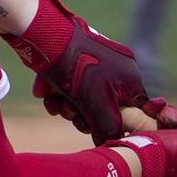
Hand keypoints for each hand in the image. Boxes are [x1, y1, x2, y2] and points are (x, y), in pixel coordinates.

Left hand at [3, 0, 146, 142]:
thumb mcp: (97, 105)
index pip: (132, 112)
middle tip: (68, 112)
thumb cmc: (77, 68)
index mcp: (130, 79)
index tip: (94, 127)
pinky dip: (57, 90)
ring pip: (82, 96)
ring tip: (52, 100)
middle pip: (103, 107)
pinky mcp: (76, 57)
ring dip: (64, 104)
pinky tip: (43, 90)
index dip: (112, 124)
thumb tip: (110, 143)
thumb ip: (108, 129)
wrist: (45, 33)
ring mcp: (96, 61)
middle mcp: (118, 68)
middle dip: (81, 113)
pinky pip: (70, 83)